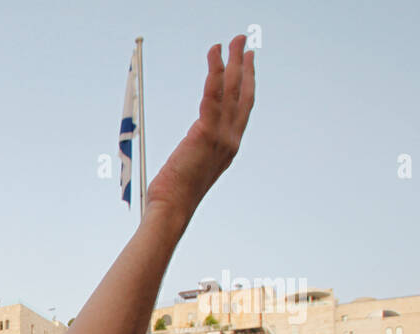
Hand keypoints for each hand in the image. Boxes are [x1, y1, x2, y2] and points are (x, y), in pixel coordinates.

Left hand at [145, 35, 254, 222]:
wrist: (173, 208)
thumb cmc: (174, 194)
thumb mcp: (191, 169)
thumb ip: (196, 152)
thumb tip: (188, 146)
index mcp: (229, 148)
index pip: (242, 109)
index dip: (246, 84)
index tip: (246, 64)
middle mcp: (231, 139)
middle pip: (243, 94)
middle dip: (245, 65)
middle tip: (244, 42)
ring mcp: (222, 136)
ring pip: (232, 89)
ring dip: (233, 60)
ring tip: (232, 40)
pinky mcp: (206, 132)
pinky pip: (212, 94)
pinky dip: (214, 70)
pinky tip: (214, 53)